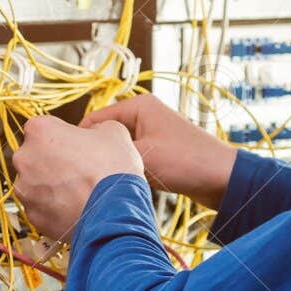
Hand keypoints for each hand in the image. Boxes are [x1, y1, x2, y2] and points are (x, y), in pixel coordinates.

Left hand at [12, 115, 143, 240]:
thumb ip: (94, 126)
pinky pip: (41, 207)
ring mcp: (25, 190)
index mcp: (40, 131)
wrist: (116, 215)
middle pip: (34, 156)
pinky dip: (54, 208)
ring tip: (79, 191)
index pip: (42, 127)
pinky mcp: (32, 215)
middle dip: (53, 162)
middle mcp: (24, 159)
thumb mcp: (114, 131)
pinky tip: (75, 207)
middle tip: (78, 170)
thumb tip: (92, 132)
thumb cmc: (112, 171)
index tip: (74, 145)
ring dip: (52, 186)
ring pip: (36, 184)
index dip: (61, 136)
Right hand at [80, 95, 237, 207]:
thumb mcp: (143, 157)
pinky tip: (119, 184)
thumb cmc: (188, 162)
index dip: (80, 139)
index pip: (95, 118)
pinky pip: (130, 159)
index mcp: (138, 106)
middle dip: (97, 153)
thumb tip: (83, 160)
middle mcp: (143, 115)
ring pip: (117, 149)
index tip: (68, 161)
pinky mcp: (156, 151)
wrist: (222, 179)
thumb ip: (111, 155)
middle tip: (83, 174)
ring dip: (112, 164)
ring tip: (101, 180)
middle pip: (105, 134)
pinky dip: (125, 170)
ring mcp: (150, 133)